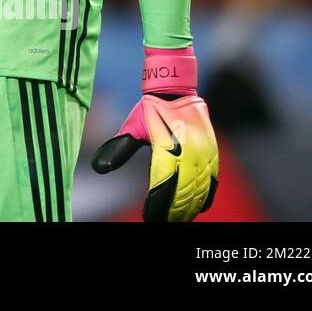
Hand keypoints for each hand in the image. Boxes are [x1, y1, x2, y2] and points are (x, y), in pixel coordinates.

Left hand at [92, 46, 218, 221]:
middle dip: (173, 212)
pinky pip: (213, 182)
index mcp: (167, 150)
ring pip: (199, 191)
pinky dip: (206, 197)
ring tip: (179, 219)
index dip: (157, 207)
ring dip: (189, 208)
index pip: (162, 188)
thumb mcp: (132, 128)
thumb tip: (98, 168)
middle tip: (164, 222)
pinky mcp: (213, 154)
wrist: (175, 88)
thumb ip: (118, 149)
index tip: (150, 218)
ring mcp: (203, 155)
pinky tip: (199, 207)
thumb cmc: (150, 109)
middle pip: (182, 194)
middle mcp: (188, 155)